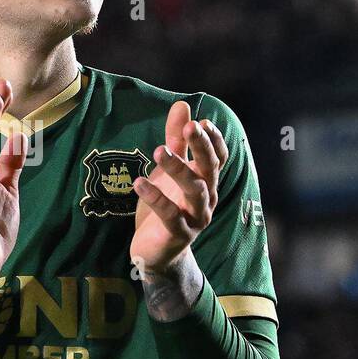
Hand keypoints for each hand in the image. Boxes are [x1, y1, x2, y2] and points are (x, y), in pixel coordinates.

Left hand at [130, 100, 227, 274]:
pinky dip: (156, 198)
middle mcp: (206, 198)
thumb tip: (182, 105)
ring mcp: (195, 217)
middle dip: (201, 147)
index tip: (201, 121)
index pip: (218, 157)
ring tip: (159, 151)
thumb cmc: (166, 207)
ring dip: (178, 169)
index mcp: (206, 182)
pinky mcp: (178, 234)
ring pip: (194, 190)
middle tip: (190, 127)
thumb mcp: (169, 170)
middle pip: (210, 169)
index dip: (213, 140)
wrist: (157, 253)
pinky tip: (139, 183)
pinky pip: (170, 214)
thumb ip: (176, 140)